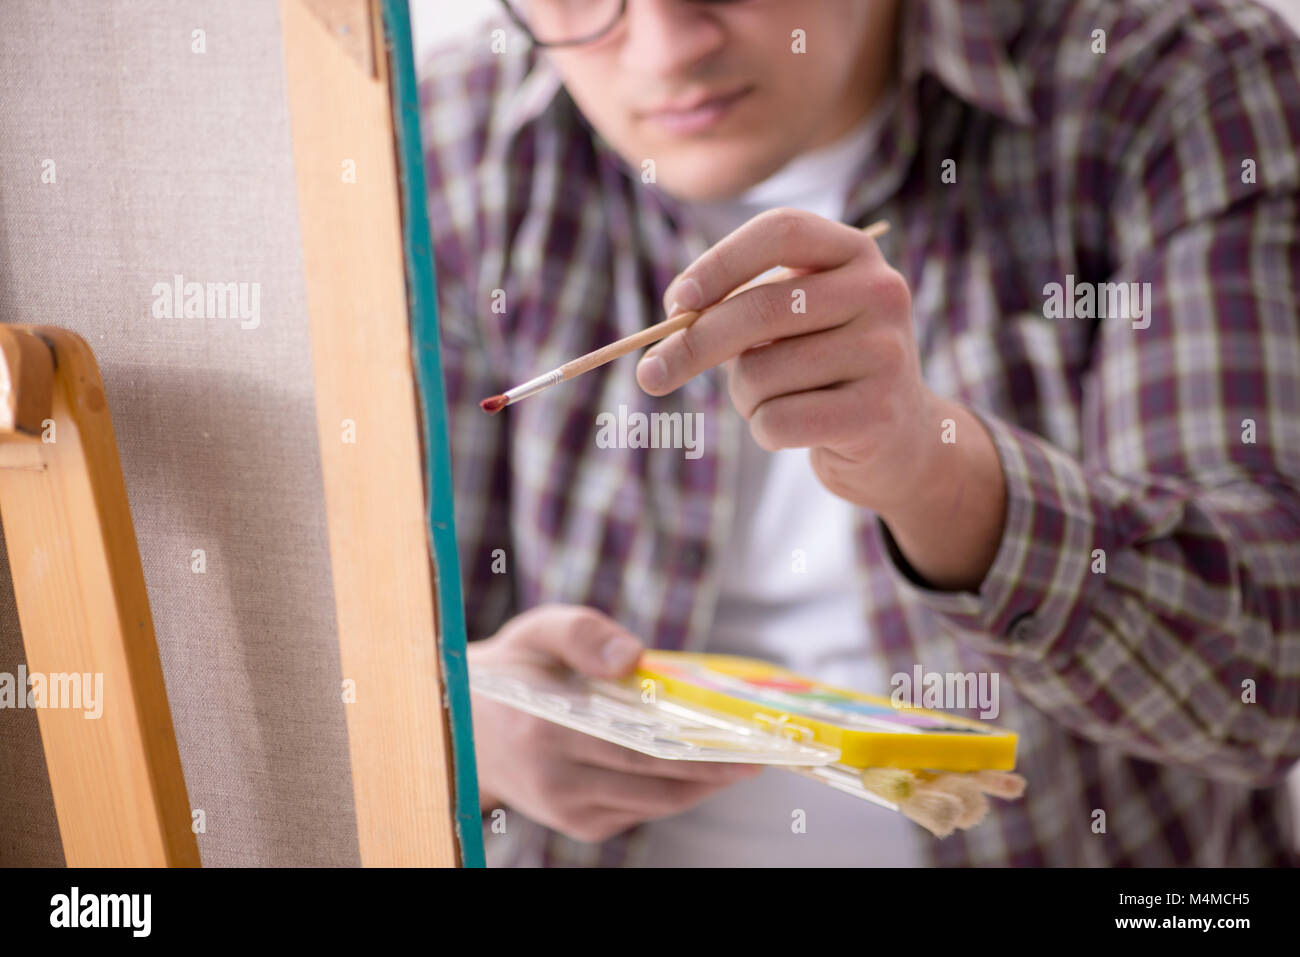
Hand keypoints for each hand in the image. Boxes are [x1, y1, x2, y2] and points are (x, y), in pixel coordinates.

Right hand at [469, 604, 761, 842]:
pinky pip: (642, 810)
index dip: (697, 749)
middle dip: (715, 770)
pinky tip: (699, 768)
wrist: (464, 728)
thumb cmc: (513, 673)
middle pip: (656, 781)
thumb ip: (581, 632)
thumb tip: (633, 657)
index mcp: (546, 731)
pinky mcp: (578, 825)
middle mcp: (556, 780)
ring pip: (656, 803)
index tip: (743, 740)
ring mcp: (567, 811)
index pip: (639, 747)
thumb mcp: (536, 632)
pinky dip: (674, 791)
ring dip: (701, 784)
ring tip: (742, 760)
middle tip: (761, 753)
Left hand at [635, 207, 1006, 588]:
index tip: (676, 302)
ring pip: (761, 374)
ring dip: (745, 396)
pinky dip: (765, 430)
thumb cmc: (824, 368)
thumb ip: (737, 311)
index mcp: (855, 252)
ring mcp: (885, 352)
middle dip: (692, 346)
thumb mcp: (791, 323)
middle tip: (651, 374)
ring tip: (778, 399)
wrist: (902, 436)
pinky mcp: (877, 413)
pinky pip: (777, 421)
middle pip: (759, 309)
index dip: (720, 263)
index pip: (780, 233)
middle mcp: (880, 292)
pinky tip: (797, 427)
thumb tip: (666, 331)